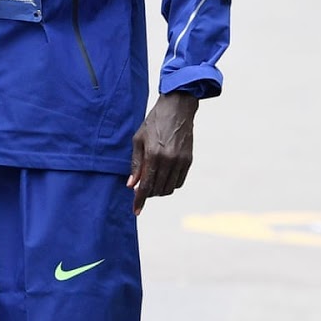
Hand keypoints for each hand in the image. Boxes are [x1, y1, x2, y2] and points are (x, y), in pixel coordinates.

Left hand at [127, 91, 197, 214]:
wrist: (177, 110)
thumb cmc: (153, 123)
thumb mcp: (138, 140)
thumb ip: (136, 164)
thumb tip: (131, 185)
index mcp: (153, 155)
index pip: (146, 185)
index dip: (140, 200)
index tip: (136, 211)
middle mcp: (169, 160)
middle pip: (158, 189)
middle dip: (148, 194)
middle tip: (140, 191)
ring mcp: (181, 161)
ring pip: (169, 188)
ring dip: (159, 190)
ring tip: (150, 183)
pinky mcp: (189, 161)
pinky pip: (179, 182)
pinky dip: (170, 184)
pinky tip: (162, 178)